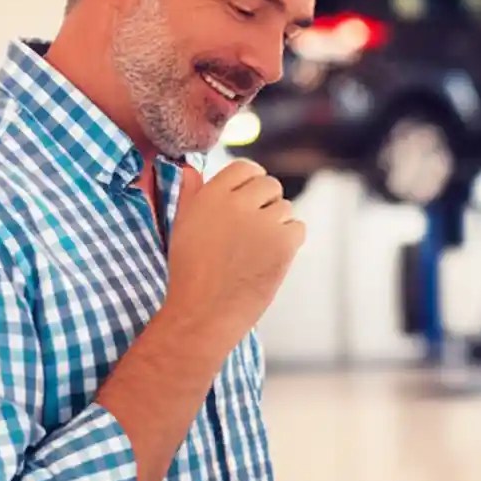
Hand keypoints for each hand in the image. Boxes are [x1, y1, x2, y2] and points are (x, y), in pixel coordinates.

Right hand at [164, 159, 305, 349]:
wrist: (203, 313)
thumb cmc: (190, 273)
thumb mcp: (182, 227)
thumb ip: (190, 194)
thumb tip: (192, 170)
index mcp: (212, 196)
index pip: (245, 167)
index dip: (251, 181)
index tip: (250, 197)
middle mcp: (238, 203)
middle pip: (270, 184)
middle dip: (266, 202)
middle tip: (255, 227)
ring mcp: (263, 223)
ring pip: (285, 208)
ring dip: (277, 224)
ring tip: (255, 249)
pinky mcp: (283, 243)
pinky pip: (298, 228)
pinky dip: (290, 241)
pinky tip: (270, 256)